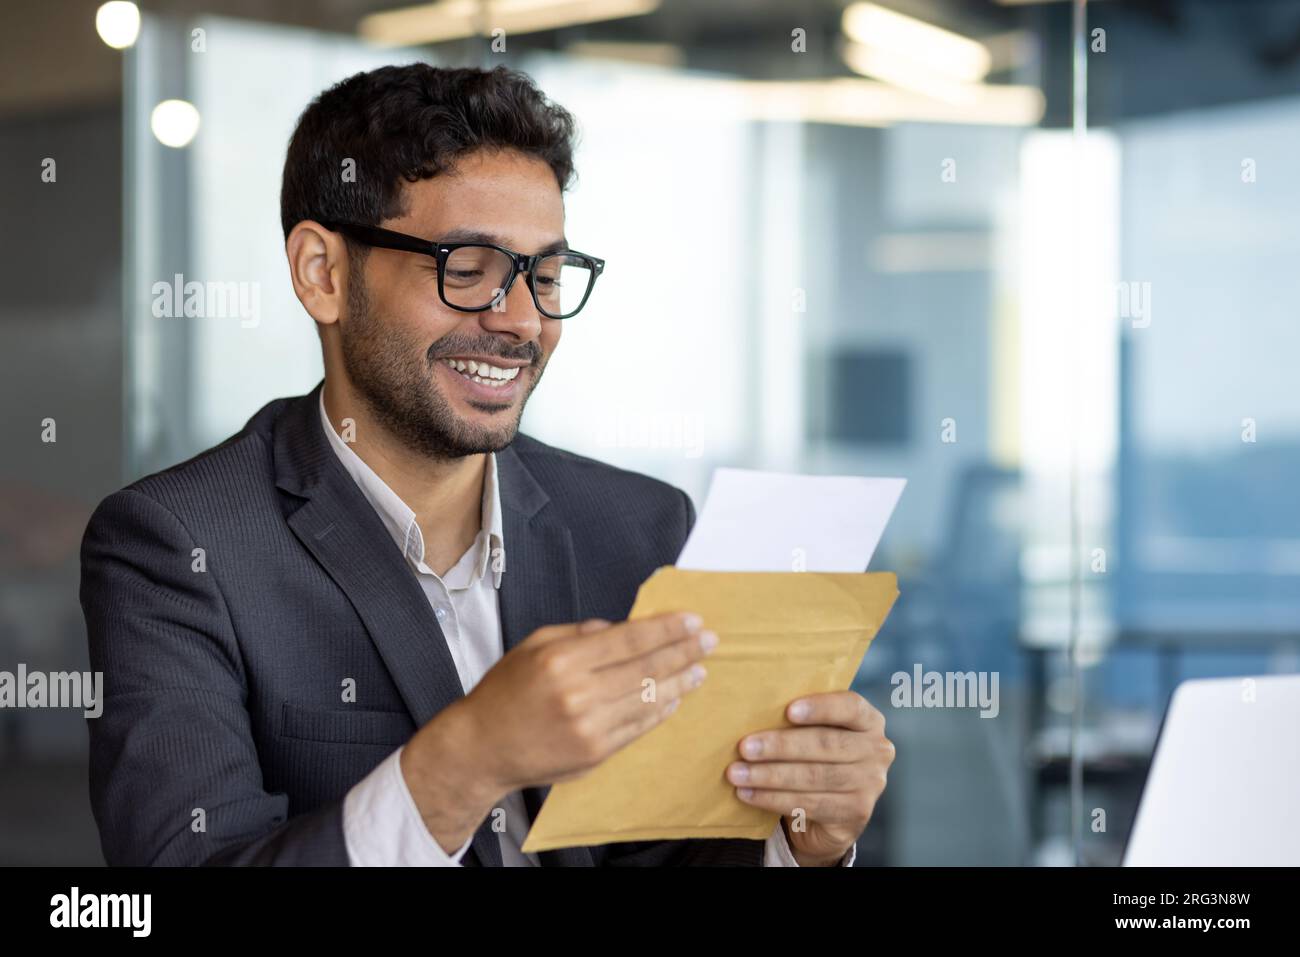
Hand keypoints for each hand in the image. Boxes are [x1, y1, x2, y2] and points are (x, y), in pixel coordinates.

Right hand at [402, 612, 715, 851]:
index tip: (691, 621)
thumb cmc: (504, 692)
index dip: (666, 629)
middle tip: (709, 641)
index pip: (629, 639)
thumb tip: (621, 628)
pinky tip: (675, 697)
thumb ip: (579, 633)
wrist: (481, 748)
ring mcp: (590, 727)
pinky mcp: (595, 753)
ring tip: (700, 669)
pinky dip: (661, 710)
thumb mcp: (533, 645)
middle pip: (646, 667)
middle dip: (683, 651)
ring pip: (648, 699)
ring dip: (680, 682)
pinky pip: (639, 727)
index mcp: (562, 659)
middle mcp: (579, 693)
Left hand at [726, 691, 893, 866]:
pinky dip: (773, 798)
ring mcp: (871, 784)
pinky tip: (749, 794)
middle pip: (825, 744)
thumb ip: (797, 718)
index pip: (850, 707)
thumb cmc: (815, 758)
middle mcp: (878, 750)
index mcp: (869, 720)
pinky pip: (810, 804)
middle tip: (744, 747)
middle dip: (780, 746)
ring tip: (737, 773)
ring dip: (770, 775)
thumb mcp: (814, 733)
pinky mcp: (856, 812)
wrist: (829, 812)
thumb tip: (750, 707)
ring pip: (814, 776)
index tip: (788, 711)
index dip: (820, 708)